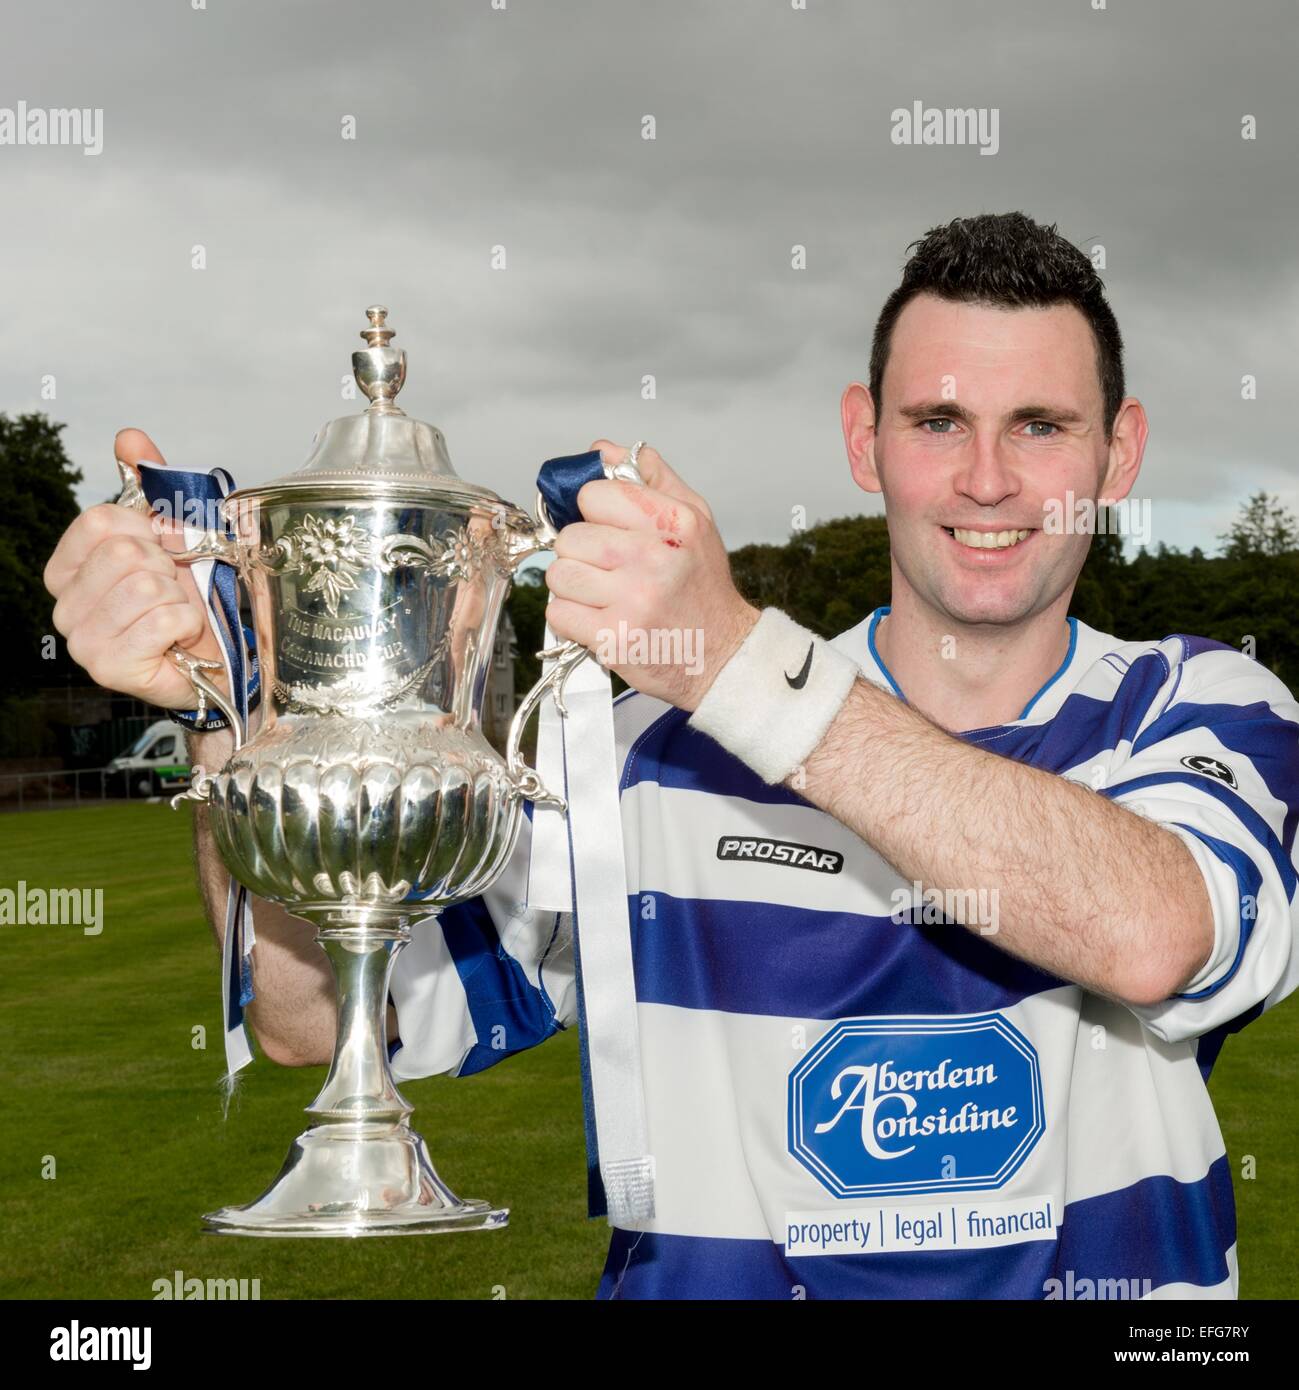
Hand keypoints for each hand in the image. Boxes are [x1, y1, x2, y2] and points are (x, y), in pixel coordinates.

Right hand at [43, 429, 223, 708]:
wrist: (220, 659)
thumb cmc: (194, 600)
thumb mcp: (178, 534)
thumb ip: (153, 486)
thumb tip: (129, 438)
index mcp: (69, 568)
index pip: (99, 521)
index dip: (146, 530)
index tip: (161, 551)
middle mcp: (65, 605)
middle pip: (124, 552)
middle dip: (168, 567)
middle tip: (175, 590)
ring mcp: (82, 640)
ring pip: (145, 586)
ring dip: (180, 598)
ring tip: (178, 615)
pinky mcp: (109, 667)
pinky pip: (162, 620)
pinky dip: (186, 623)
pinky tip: (180, 637)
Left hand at [543, 440, 759, 710]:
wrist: (722, 656)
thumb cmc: (703, 588)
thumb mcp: (695, 520)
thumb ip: (650, 479)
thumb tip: (600, 450)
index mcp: (676, 522)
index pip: (593, 495)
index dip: (593, 512)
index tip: (608, 528)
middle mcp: (655, 558)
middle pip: (570, 537)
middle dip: (580, 553)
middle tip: (606, 568)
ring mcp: (633, 601)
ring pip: (559, 575)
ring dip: (573, 586)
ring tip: (601, 593)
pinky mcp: (614, 639)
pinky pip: (558, 613)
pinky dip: (571, 617)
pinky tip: (598, 617)